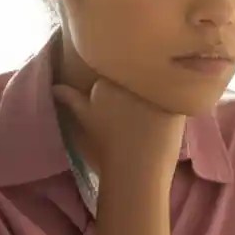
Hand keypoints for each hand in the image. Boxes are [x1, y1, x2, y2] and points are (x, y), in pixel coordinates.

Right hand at [53, 79, 186, 180]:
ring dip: (161, 88)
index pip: (121, 65)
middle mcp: (130, 79)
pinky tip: (169, 116)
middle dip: (143, 78)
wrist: (134, 169)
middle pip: (142, 69)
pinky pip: (180, 90)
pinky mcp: (174, 99)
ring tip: (155, 112)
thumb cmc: (107, 145)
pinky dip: (177, 100)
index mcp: (107, 79)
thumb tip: (54, 87)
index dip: (125, 77)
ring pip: (161, 78)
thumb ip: (70, 98)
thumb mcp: (84, 119)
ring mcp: (154, 89)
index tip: (127, 94)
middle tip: (143, 102)